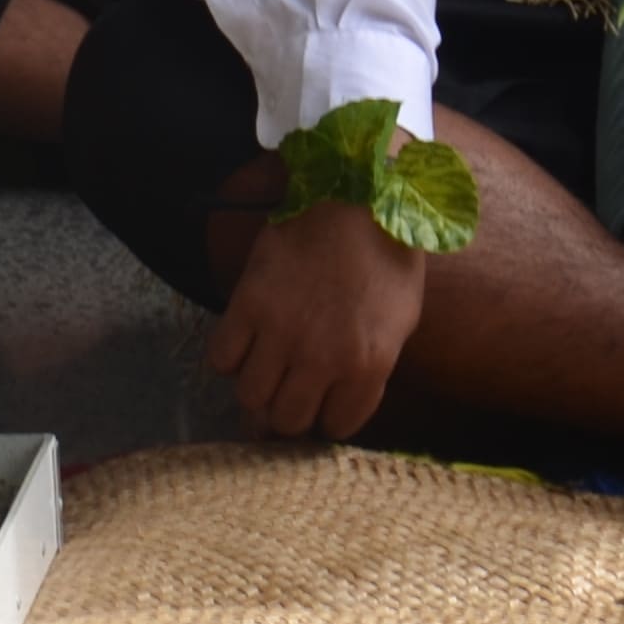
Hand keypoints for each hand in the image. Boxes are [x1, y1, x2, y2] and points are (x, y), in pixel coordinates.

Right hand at [203, 198, 428, 441]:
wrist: (356, 197)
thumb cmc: (386, 257)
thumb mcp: (401, 322)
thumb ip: (372, 368)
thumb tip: (339, 399)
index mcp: (368, 365)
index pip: (335, 426)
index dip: (326, 420)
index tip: (320, 407)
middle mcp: (322, 358)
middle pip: (287, 419)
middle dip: (286, 416)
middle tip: (285, 399)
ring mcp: (281, 332)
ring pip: (250, 396)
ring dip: (255, 393)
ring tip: (263, 376)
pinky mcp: (248, 305)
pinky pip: (222, 357)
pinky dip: (229, 359)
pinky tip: (244, 346)